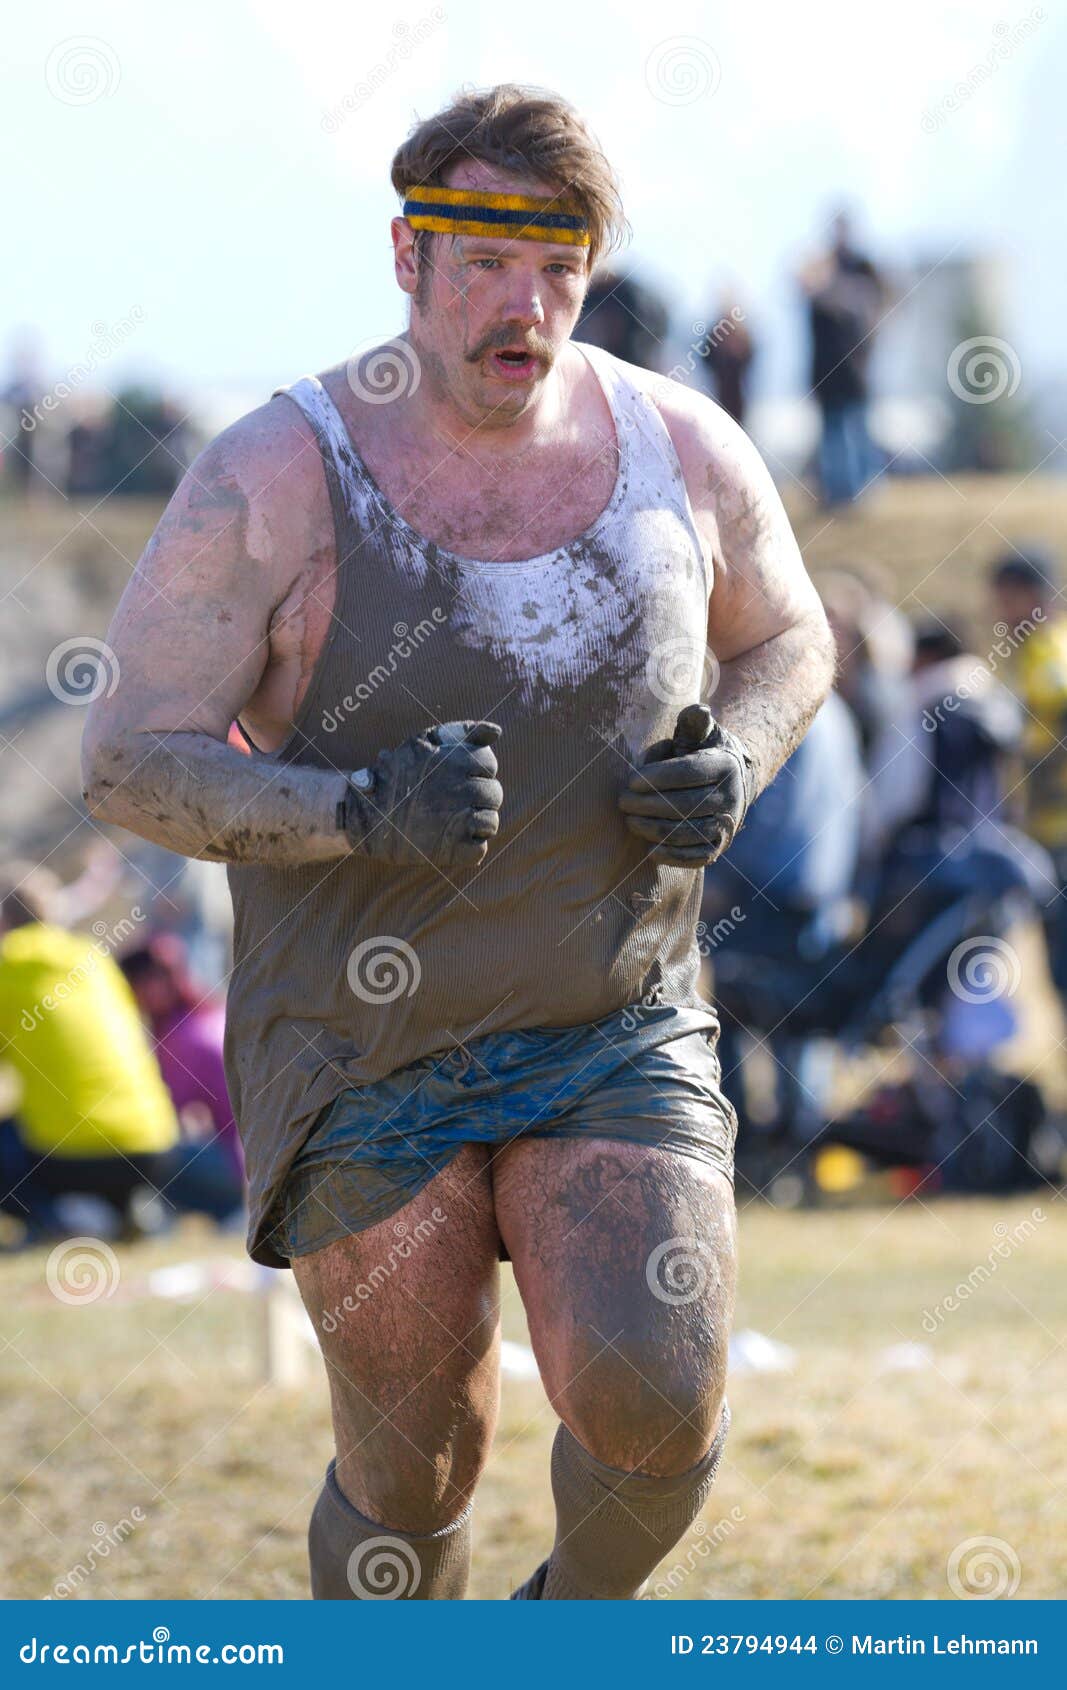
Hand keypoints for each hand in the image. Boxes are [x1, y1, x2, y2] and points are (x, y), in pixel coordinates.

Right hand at [341, 720, 502, 869]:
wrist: (366, 814)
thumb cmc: (393, 775)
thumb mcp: (422, 742)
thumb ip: (461, 731)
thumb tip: (496, 731)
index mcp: (456, 761)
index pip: (489, 764)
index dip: (477, 771)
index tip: (458, 777)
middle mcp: (462, 789)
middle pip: (493, 793)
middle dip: (478, 797)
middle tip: (453, 801)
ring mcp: (459, 821)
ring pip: (491, 821)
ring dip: (477, 822)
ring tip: (454, 819)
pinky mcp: (452, 850)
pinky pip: (480, 849)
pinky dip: (470, 847)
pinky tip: (452, 839)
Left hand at [619, 703, 755, 867]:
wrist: (733, 782)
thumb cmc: (702, 752)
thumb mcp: (700, 733)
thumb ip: (694, 721)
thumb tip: (699, 711)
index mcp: (725, 766)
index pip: (688, 774)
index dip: (656, 778)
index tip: (630, 781)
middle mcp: (731, 797)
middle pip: (684, 806)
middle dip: (647, 805)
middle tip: (622, 801)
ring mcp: (727, 825)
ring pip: (687, 833)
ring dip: (653, 830)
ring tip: (630, 822)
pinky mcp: (720, 847)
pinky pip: (696, 857)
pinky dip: (672, 856)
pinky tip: (650, 850)